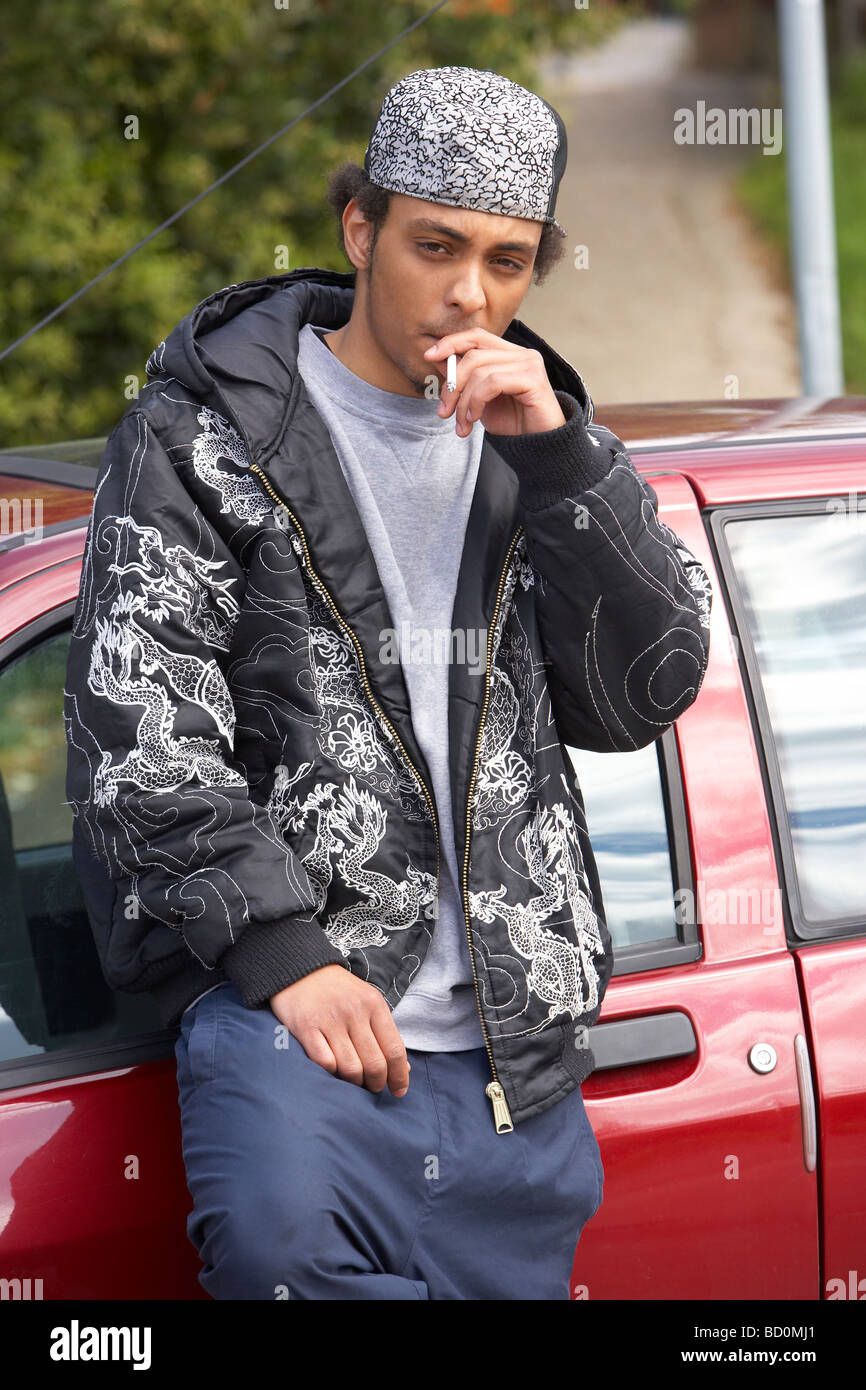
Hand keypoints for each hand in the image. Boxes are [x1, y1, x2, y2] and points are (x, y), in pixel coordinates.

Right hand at [269, 964, 410, 1096]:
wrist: (300, 969)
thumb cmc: (337, 991)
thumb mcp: (367, 1002)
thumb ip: (384, 1033)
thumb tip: (404, 1070)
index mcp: (374, 1004)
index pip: (394, 1049)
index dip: (400, 1076)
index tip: (399, 1091)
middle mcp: (354, 1012)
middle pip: (375, 1064)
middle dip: (377, 1084)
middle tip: (373, 1088)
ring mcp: (329, 1020)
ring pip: (351, 1068)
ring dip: (355, 1084)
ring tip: (353, 1083)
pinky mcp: (306, 1027)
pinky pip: (325, 1063)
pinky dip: (331, 1074)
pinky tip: (332, 1071)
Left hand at [424, 328, 566, 437]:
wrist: (539, 447)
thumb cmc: (513, 424)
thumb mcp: (480, 400)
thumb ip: (464, 380)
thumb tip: (438, 360)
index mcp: (509, 354)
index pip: (476, 337)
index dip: (451, 342)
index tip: (429, 356)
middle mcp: (522, 354)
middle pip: (473, 355)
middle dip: (452, 385)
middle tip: (444, 412)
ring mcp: (529, 364)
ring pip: (480, 371)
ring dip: (463, 402)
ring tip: (462, 424)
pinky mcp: (533, 379)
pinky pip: (492, 382)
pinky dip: (476, 401)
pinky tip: (474, 419)